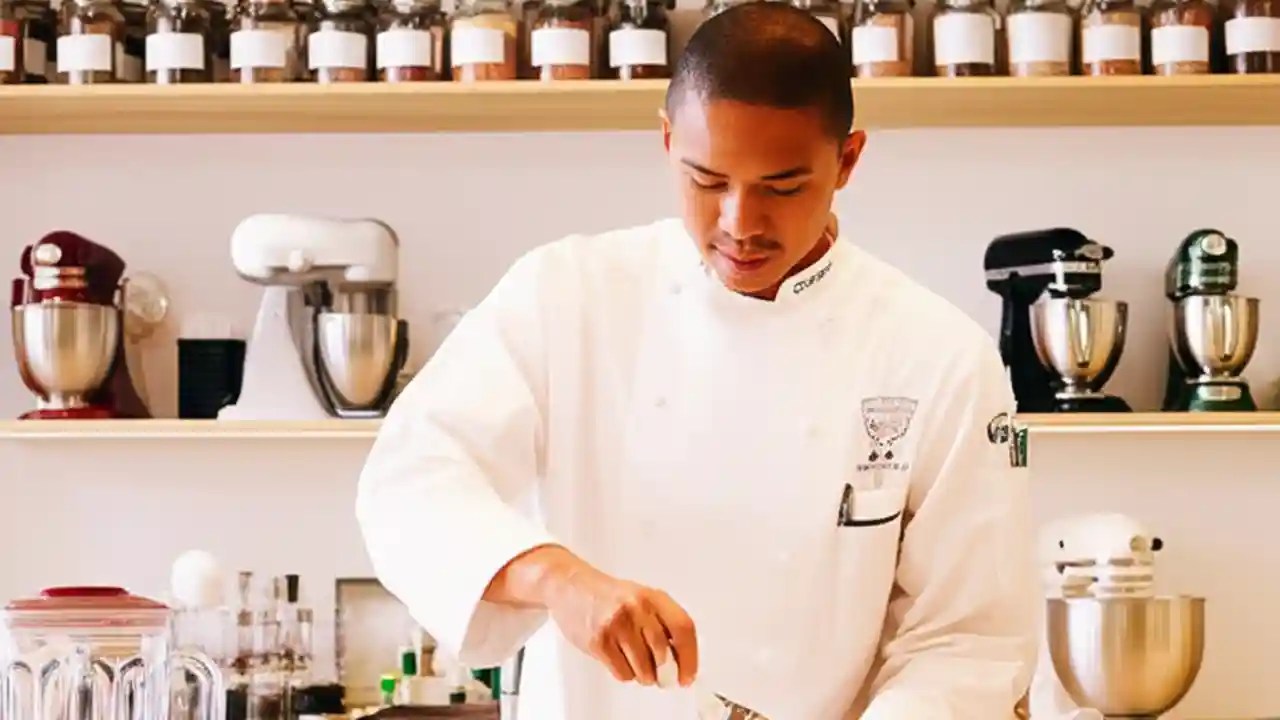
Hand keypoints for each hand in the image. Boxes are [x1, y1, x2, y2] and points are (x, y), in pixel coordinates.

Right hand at [485, 545, 698, 686]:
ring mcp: (616, 625)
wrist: (571, 587)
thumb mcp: (641, 599)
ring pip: (644, 669)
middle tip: (664, 677)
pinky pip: (623, 673)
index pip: (683, 628)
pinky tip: (620, 659)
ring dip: (645, 676)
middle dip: (666, 673)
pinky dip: (626, 674)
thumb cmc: (608, 596)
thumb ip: (662, 623)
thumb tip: (682, 659)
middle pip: (664, 654)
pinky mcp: (598, 641)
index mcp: (653, 597)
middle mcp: (636, 608)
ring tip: (638, 666)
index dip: (690, 657)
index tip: (688, 674)